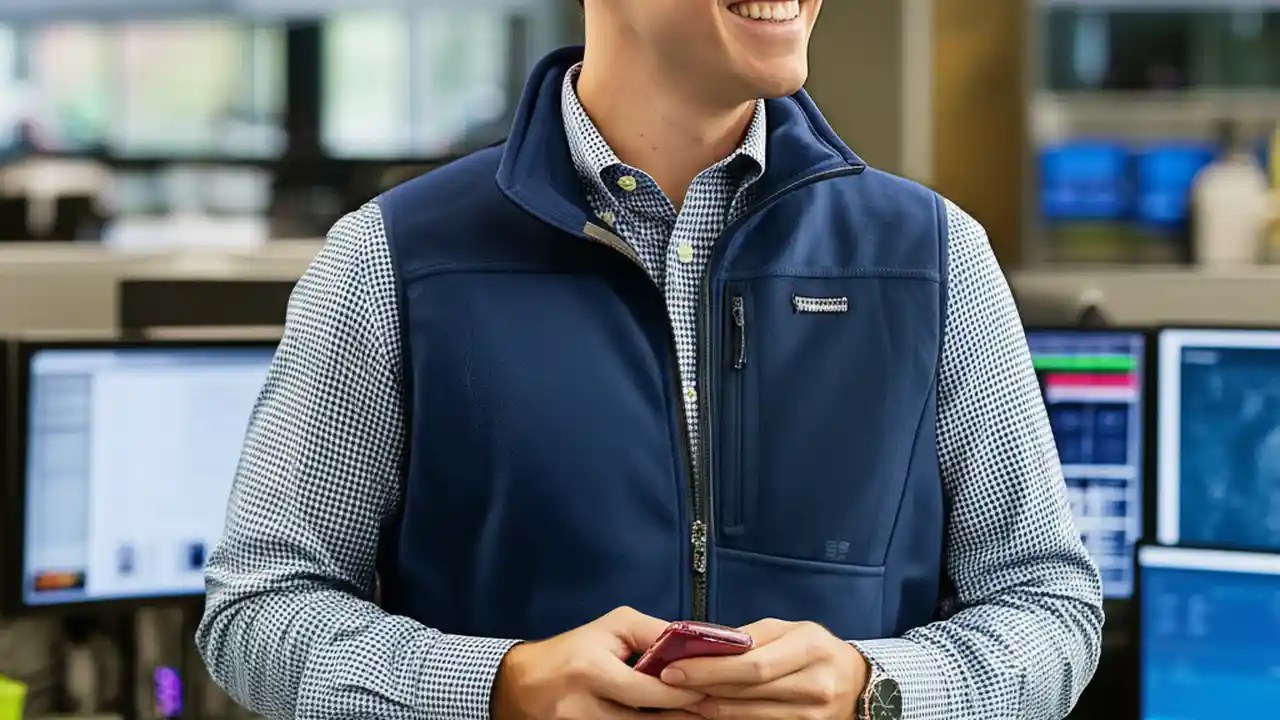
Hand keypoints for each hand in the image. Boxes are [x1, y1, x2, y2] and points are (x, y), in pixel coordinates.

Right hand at [491, 607, 704, 719]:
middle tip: (707, 708)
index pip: (647, 689)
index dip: (682, 693)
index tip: (707, 689)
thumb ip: (653, 634)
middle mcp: (582, 703)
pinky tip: (664, 719)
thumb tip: (691, 645)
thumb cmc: (572, 651)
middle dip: (680, 714)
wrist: (522, 683)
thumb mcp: (612, 626)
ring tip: (690, 715)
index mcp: (591, 669)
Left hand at [661, 619, 868, 719]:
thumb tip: (702, 643)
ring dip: (713, 707)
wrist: (859, 683)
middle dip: (704, 686)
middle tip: (671, 683)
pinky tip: (711, 710)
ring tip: (687, 697)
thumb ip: (750, 637)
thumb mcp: (790, 630)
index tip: (675, 667)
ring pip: (751, 714)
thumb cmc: (816, 649)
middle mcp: (815, 684)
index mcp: (810, 647)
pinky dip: (732, 718)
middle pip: (749, 690)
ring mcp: (813, 715)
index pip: (753, 663)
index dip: (710, 668)